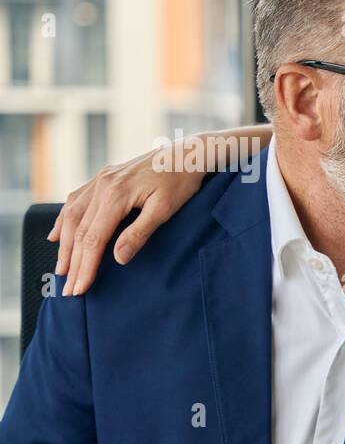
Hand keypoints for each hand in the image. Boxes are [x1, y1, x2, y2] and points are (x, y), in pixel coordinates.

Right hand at [51, 148, 206, 295]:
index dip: (85, 266)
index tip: (79, 289)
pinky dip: (64, 220)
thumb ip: (140, 233)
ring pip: (72, 216)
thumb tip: (117, 258)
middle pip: (79, 230)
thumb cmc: (181, 182)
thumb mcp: (165, 210)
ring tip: (61, 269)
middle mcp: (101, 185)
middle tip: (68, 289)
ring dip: (64, 245)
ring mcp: (100, 179)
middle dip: (72, 262)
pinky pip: (76, 201)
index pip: (93, 239)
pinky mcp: (104, 177)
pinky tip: (57, 235)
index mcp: (115, 194)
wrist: (188, 154)